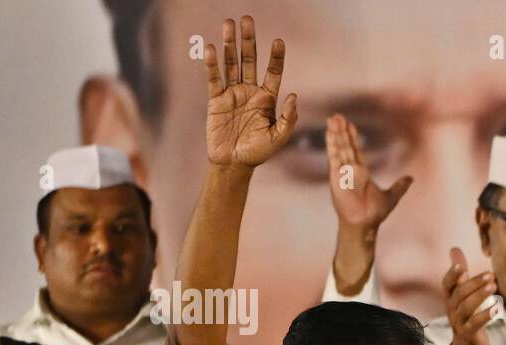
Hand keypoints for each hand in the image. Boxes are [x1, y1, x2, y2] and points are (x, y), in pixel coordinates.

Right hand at [203, 16, 297, 169]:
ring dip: (229, 44)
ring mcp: (232, 93)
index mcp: (267, 99)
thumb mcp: (279, 137)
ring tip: (228, 24)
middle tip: (247, 19)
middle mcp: (250, 92)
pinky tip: (211, 48)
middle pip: (249, 60)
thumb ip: (289, 117)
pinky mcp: (216, 100)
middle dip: (249, 40)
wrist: (234, 164)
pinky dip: (212, 64)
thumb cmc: (258, 152)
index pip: (273, 72)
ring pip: (231, 63)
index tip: (279, 41)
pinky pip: (214, 78)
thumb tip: (294, 94)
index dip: (276, 57)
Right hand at [327, 114, 411, 232]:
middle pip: (346, 145)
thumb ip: (400, 186)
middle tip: (337, 115)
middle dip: (342, 131)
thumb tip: (410, 178)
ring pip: (339, 148)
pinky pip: (333, 157)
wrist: (364, 223)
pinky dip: (331, 144)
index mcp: (361, 172)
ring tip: (332, 118)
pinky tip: (329, 133)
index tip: (351, 125)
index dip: (354, 138)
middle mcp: (350, 170)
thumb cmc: (374, 213)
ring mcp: (342, 172)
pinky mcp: (336, 176)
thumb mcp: (392, 196)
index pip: (356, 150)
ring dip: (335, 133)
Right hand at [442, 246, 493, 344]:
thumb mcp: (461, 294)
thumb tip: (454, 248)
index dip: (452, 275)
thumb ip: (460, 273)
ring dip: (480, 296)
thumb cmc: (465, 316)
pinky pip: (475, 324)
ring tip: (494, 286)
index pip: (446, 284)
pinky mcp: (468, 334)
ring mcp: (458, 322)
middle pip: (459, 294)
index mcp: (450, 298)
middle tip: (491, 274)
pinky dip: (485, 315)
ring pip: (467, 308)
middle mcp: (451, 309)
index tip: (461, 265)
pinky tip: (496, 309)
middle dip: (474, 283)